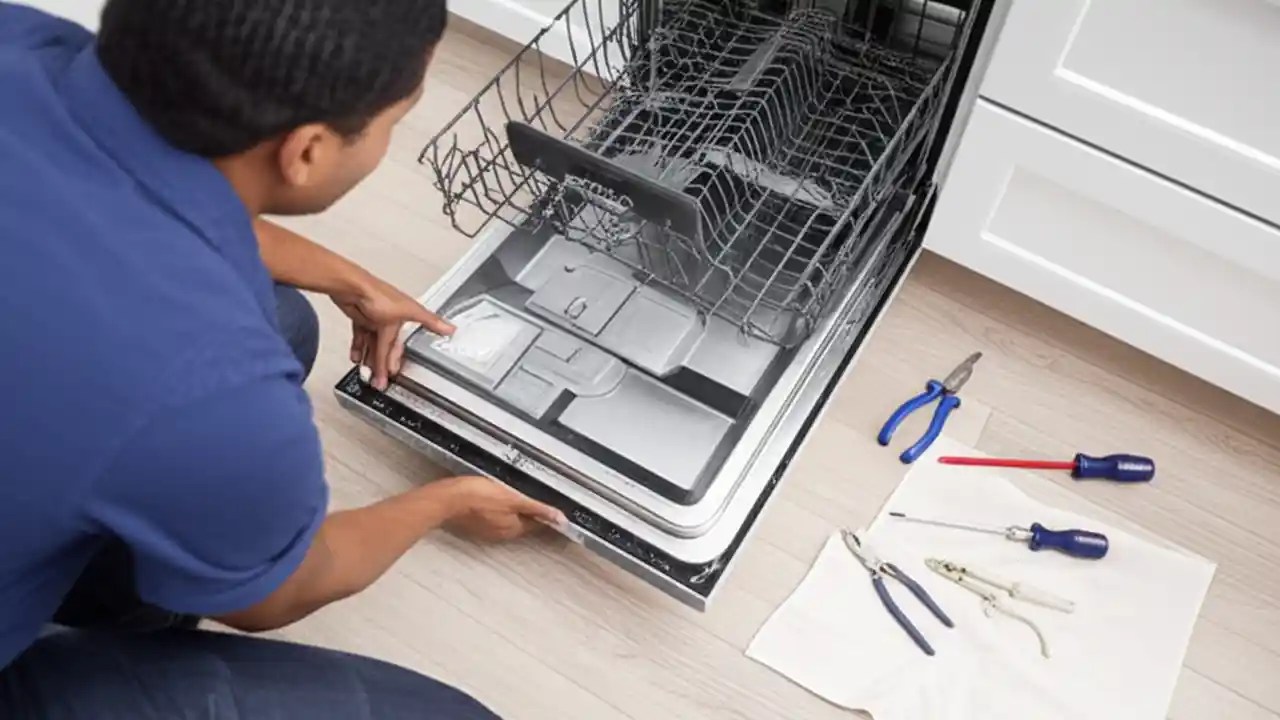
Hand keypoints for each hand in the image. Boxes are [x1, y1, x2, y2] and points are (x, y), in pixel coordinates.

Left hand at [334, 274, 454, 390]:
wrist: (351, 289)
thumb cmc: (378, 296)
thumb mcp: (409, 312)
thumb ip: (429, 321)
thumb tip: (450, 328)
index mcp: (404, 316)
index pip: (401, 343)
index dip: (397, 358)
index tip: (394, 372)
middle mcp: (389, 318)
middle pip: (386, 346)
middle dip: (382, 363)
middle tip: (379, 378)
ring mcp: (373, 319)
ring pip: (373, 343)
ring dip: (370, 358)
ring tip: (367, 372)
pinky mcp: (360, 318)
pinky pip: (360, 337)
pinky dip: (358, 348)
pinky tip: (357, 358)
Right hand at [440, 476, 567, 542]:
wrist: (445, 500)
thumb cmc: (480, 496)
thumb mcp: (513, 498)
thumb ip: (537, 509)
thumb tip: (562, 520)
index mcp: (514, 528)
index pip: (538, 525)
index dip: (548, 517)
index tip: (557, 510)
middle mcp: (502, 534)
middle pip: (524, 524)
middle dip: (532, 515)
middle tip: (541, 500)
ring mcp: (487, 531)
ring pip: (509, 522)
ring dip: (516, 514)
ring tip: (521, 499)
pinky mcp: (475, 524)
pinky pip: (494, 519)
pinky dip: (501, 512)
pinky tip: (498, 501)